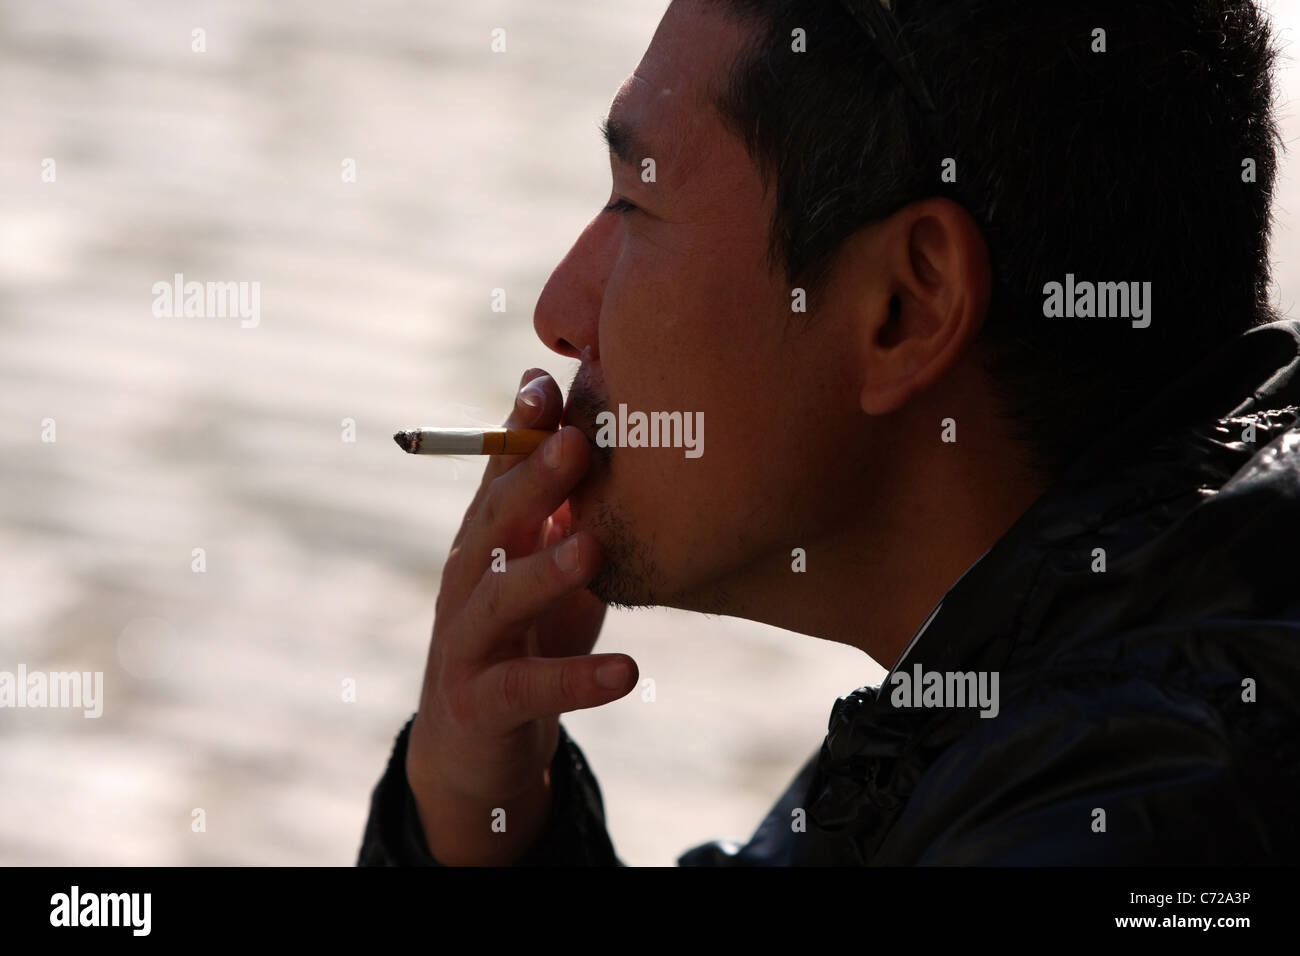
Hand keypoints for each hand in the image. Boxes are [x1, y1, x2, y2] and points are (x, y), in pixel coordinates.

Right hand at [405, 368, 637, 864]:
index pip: (498, 475)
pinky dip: (577, 680)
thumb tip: (604, 436)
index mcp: (487, 540)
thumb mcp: (550, 572)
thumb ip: (572, 513)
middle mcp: (467, 581)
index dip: (519, 430)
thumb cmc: (528, 640)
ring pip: (498, 600)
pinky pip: (528, 688)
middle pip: (493, 523)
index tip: (548, 385)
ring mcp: (466, 643)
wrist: (478, 748)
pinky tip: (628, 671)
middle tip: (576, 444)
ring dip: (543, 571)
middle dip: (531, 481)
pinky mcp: (479, 704)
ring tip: (592, 549)